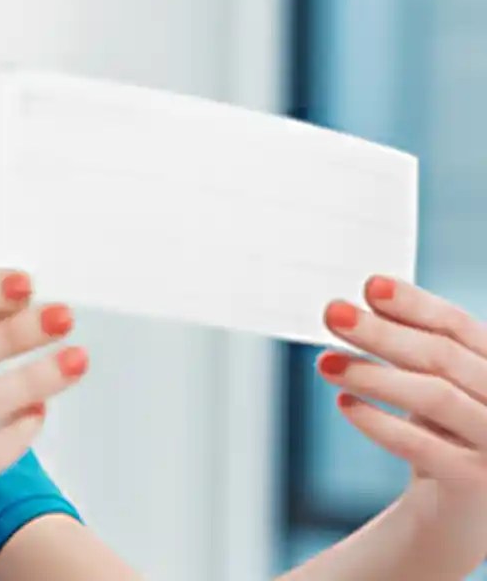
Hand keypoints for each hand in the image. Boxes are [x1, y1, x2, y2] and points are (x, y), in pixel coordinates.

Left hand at [316, 276, 486, 578]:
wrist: (462, 511)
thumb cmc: (447, 434)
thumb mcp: (436, 385)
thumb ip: (412, 350)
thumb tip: (354, 308)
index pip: (459, 326)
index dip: (415, 304)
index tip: (370, 286)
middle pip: (443, 356)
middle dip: (383, 332)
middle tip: (333, 314)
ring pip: (435, 397)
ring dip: (374, 374)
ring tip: (325, 362)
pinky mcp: (476, 483)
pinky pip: (423, 447)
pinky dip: (380, 422)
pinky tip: (344, 403)